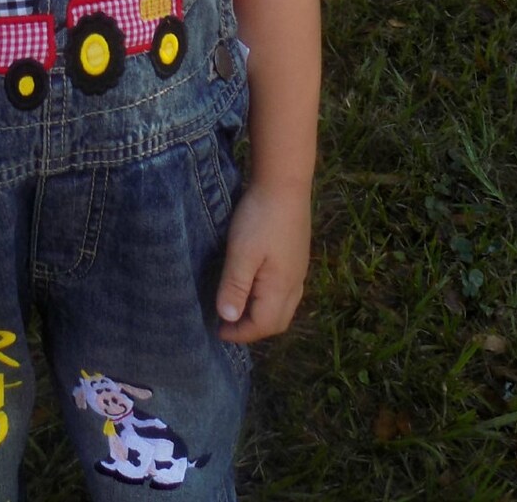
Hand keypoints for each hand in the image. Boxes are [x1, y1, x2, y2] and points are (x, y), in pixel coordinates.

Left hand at [215, 181, 310, 343]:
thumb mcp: (241, 252)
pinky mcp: (298, 257)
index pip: (262, 325)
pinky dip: (271, 301)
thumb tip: (228, 318)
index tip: (217, 330)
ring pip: (285, 307)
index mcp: (281, 287)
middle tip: (227, 324)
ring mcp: (299, 270)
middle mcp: (295, 284)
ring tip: (239, 308)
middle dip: (252, 329)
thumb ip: (235, 286)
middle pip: (277, 322)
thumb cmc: (260, 218)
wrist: (284, 183)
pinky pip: (288, 292)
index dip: (239, 333)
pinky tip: (256, 288)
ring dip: (262, 315)